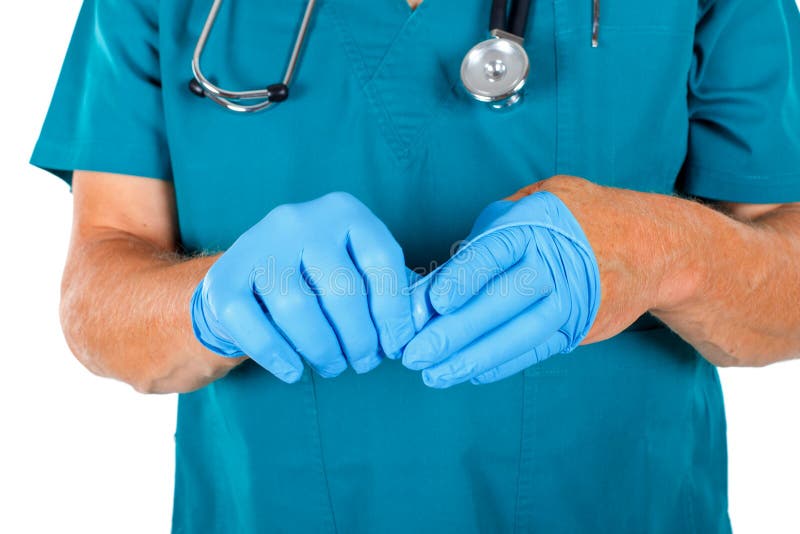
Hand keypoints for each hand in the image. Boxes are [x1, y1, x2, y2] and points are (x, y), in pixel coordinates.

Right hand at [191, 192, 415, 382]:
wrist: (246, 280)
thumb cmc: (316, 279)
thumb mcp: (358, 269)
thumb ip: (393, 290)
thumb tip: (421, 324)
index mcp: (342, 210)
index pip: (382, 258)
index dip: (395, 310)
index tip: (396, 345)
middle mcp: (299, 219)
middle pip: (342, 288)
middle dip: (360, 338)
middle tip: (364, 363)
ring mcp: (257, 245)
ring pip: (298, 310)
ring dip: (323, 351)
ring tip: (333, 366)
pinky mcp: (223, 280)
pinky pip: (254, 327)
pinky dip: (278, 356)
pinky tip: (294, 371)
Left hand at [403, 189, 600, 387]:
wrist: (651, 244)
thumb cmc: (571, 219)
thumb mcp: (531, 203)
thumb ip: (488, 235)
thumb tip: (439, 277)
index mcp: (539, 220)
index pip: (495, 251)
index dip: (462, 278)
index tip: (431, 304)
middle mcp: (560, 258)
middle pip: (504, 299)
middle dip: (456, 331)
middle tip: (416, 354)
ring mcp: (576, 296)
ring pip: (521, 332)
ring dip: (475, 358)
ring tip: (436, 374)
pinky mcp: (582, 325)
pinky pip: (539, 349)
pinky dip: (504, 363)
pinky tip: (472, 373)